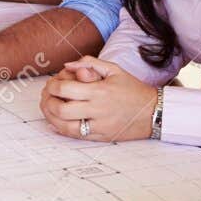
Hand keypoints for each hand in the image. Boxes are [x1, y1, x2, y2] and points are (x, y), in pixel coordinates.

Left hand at [39, 57, 155, 140]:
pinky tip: (56, 122)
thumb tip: (67, 65)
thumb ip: (90, 63)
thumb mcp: (114, 69)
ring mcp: (99, 126)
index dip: (52, 86)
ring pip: (65, 127)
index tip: (51, 84)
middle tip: (46, 97)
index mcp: (100, 91)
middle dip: (48, 102)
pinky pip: (76, 136)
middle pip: (61, 110)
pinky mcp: (101, 137)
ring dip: (51, 118)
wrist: (154, 112)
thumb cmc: (133, 89)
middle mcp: (98, 110)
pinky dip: (62, 129)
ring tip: (48, 108)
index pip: (65, 89)